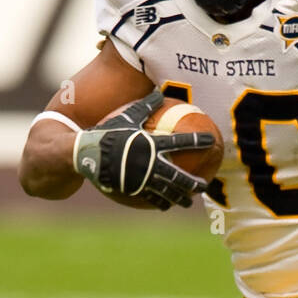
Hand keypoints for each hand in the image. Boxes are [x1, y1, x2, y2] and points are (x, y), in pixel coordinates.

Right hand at [73, 89, 214, 209]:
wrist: (86, 153)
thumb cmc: (107, 132)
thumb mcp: (127, 116)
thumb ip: (146, 106)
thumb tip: (159, 91)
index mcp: (151, 144)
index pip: (180, 142)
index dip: (198, 141)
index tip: (211, 141)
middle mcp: (150, 164)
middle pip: (179, 177)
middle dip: (194, 183)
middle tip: (204, 185)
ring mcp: (142, 179)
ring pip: (167, 192)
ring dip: (180, 198)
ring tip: (188, 202)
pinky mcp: (134, 190)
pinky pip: (151, 198)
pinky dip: (161, 202)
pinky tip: (166, 206)